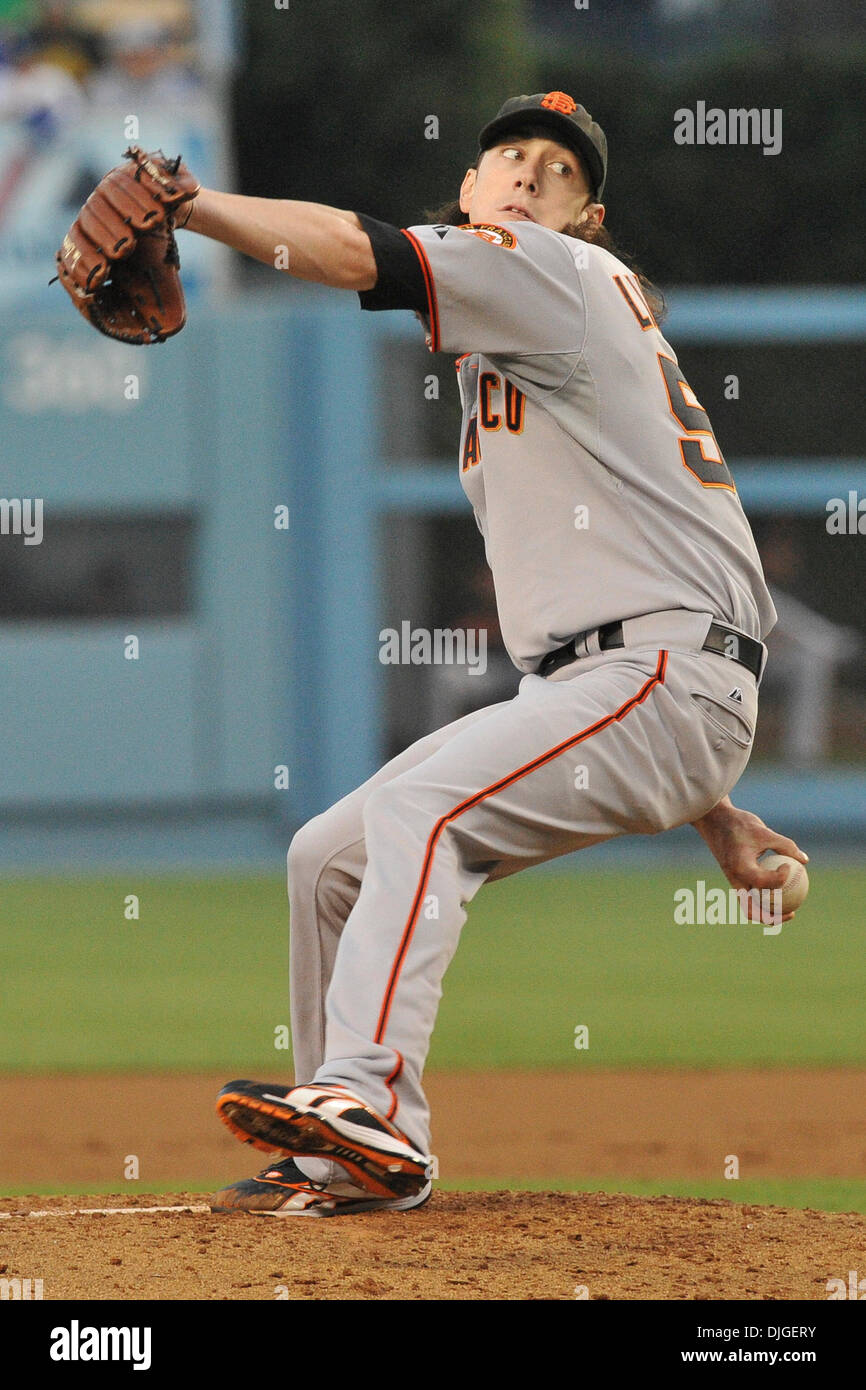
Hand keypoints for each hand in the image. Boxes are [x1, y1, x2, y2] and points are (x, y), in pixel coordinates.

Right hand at [691, 797, 808, 922]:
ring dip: (768, 912)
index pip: (762, 882)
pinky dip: (764, 899)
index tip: (787, 866)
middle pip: (751, 909)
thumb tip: (804, 861)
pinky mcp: (734, 879)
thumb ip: (786, 846)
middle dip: (772, 917)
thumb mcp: (764, 831)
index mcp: (739, 867)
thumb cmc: (739, 824)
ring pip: (750, 906)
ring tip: (790, 911)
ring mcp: (733, 881)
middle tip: (792, 913)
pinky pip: (750, 895)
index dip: (780, 878)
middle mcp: (734, 879)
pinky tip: (782, 893)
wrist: (713, 820)